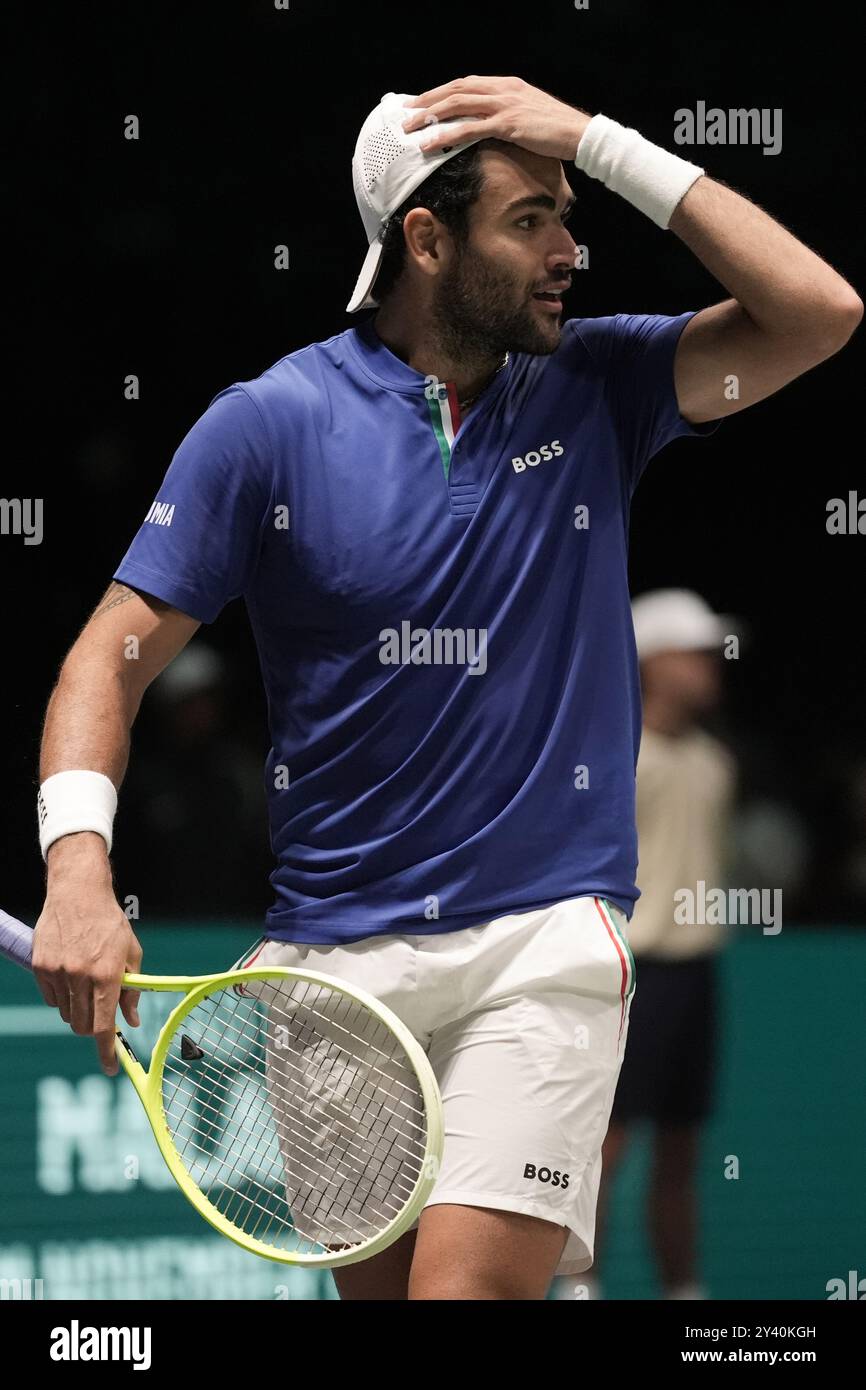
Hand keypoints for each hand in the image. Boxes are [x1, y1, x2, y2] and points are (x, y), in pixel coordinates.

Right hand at [34, 835, 142, 1074]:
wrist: (78, 893)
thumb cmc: (109, 923)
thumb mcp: (131, 953)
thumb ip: (133, 989)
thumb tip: (132, 1021)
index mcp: (107, 974)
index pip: (103, 1025)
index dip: (106, 1051)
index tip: (111, 1067)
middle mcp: (80, 976)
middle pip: (82, 1026)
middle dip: (92, 1029)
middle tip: (101, 1016)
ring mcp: (57, 972)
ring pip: (66, 1014)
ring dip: (77, 1010)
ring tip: (86, 984)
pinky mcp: (41, 967)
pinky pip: (51, 999)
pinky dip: (61, 997)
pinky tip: (70, 976)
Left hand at [401, 76, 591, 161]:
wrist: (579, 133)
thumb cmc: (556, 129)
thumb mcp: (529, 114)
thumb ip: (508, 113)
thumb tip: (491, 124)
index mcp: (506, 84)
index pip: (466, 83)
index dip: (441, 91)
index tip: (423, 101)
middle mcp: (502, 89)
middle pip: (456, 90)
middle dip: (428, 101)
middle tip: (407, 113)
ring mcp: (504, 104)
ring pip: (458, 105)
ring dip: (430, 116)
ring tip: (411, 128)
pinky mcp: (507, 124)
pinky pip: (470, 128)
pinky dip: (448, 135)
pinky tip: (432, 143)